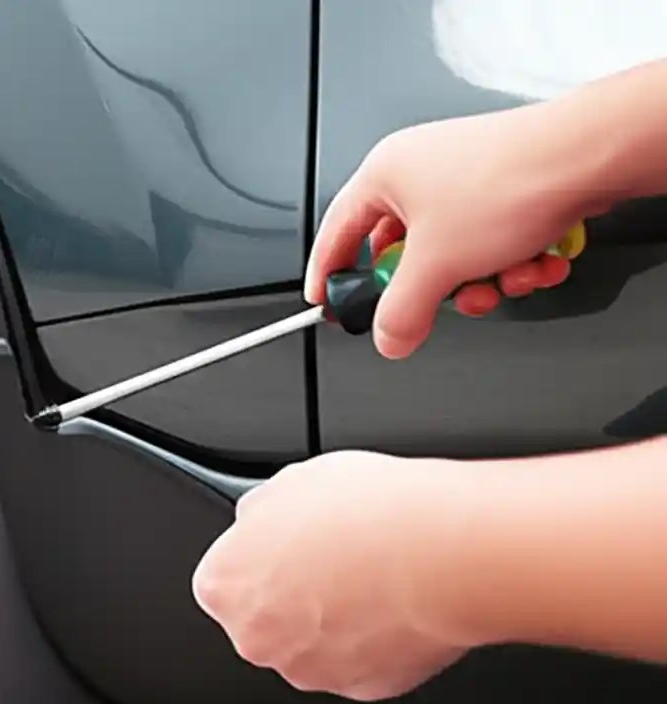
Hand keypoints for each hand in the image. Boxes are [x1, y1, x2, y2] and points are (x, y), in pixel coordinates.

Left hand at [192, 451, 473, 701]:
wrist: (441, 551)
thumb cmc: (366, 511)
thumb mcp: (289, 481)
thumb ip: (259, 510)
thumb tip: (260, 515)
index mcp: (224, 587)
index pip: (226, 576)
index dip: (260, 553)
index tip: (286, 540)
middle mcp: (258, 639)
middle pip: (265, 615)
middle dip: (294, 590)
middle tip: (335, 553)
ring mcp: (311, 669)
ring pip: (313, 642)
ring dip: (334, 615)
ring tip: (373, 571)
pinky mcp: (365, 688)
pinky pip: (362, 660)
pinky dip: (376, 636)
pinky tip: (396, 599)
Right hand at [306, 108, 598, 358]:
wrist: (586, 158)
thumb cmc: (508, 182)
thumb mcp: (437, 266)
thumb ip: (402, 311)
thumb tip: (389, 337)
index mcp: (386, 174)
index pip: (338, 231)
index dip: (328, 272)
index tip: (326, 301)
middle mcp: (421, 170)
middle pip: (404, 251)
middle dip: (432, 286)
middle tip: (440, 301)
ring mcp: (465, 177)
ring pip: (454, 252)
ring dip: (481, 279)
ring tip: (503, 278)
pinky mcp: (505, 186)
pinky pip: (491, 241)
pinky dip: (510, 261)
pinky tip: (532, 261)